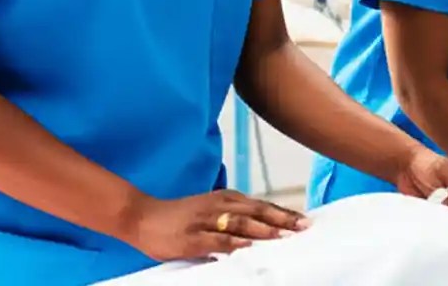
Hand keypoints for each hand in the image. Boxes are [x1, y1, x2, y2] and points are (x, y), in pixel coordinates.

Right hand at [123, 189, 310, 261]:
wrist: (142, 217)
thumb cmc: (179, 217)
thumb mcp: (210, 211)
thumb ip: (233, 221)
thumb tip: (259, 236)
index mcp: (225, 199)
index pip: (261, 206)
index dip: (284, 213)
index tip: (305, 220)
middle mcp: (218, 206)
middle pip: (257, 211)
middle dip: (282, 219)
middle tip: (304, 227)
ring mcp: (205, 221)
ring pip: (240, 224)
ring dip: (264, 230)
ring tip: (283, 236)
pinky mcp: (192, 237)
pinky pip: (217, 240)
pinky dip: (234, 243)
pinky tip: (247, 248)